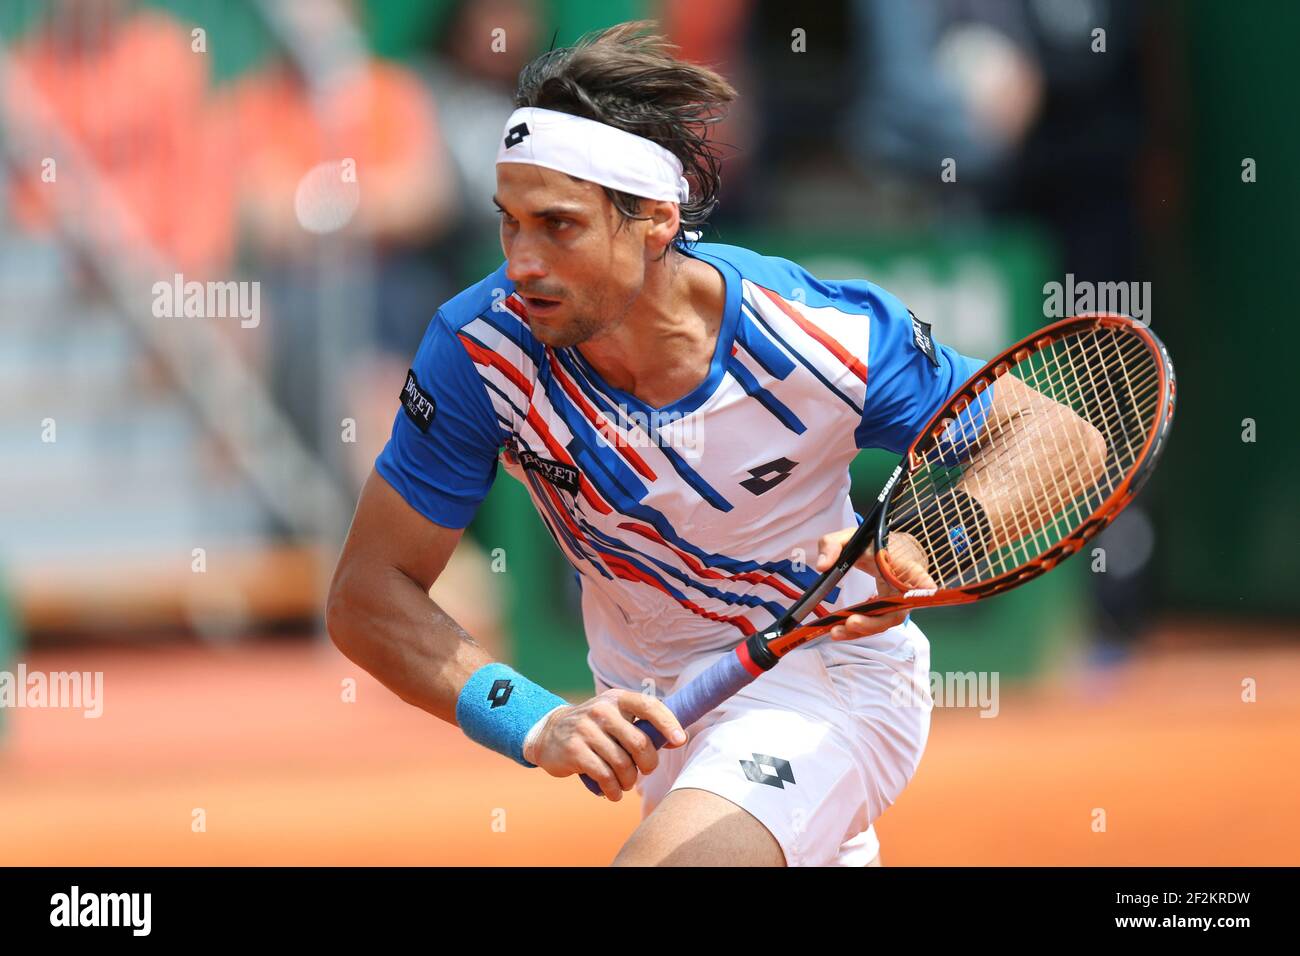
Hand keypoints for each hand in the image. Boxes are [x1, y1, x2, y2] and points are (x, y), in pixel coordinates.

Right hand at [525, 689, 686, 800]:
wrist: (549, 733)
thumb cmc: (595, 728)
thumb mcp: (616, 717)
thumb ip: (644, 725)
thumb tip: (679, 739)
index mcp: (617, 699)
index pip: (649, 705)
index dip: (668, 723)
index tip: (680, 740)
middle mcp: (602, 710)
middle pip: (639, 743)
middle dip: (648, 764)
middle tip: (643, 770)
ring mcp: (586, 730)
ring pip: (623, 764)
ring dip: (628, 781)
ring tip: (624, 783)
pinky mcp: (574, 750)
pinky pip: (605, 776)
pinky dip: (613, 790)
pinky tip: (612, 792)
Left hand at [813, 528, 937, 639]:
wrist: (886, 550)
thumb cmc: (873, 543)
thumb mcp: (850, 537)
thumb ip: (832, 545)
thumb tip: (823, 566)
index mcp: (901, 563)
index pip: (916, 573)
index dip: (922, 583)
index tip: (927, 587)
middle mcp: (905, 586)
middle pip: (897, 610)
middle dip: (873, 622)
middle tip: (850, 622)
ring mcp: (898, 599)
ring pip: (886, 621)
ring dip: (862, 630)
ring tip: (836, 631)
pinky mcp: (889, 608)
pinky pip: (878, 621)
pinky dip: (860, 628)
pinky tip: (840, 629)